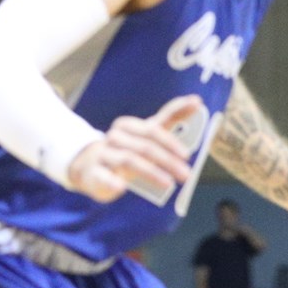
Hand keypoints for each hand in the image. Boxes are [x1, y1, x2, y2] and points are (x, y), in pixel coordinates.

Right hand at [67, 95, 202, 202]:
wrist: (90, 166)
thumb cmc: (127, 149)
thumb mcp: (147, 134)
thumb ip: (170, 118)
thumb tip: (197, 101)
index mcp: (128, 126)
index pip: (153, 129)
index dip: (171, 141)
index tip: (187, 155)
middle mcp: (115, 136)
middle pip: (145, 146)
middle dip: (168, 160)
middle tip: (186, 175)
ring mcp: (104, 154)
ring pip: (129, 160)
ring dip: (151, 172)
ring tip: (168, 184)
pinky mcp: (94, 172)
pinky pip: (103, 175)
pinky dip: (112, 180)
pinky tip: (121, 186)